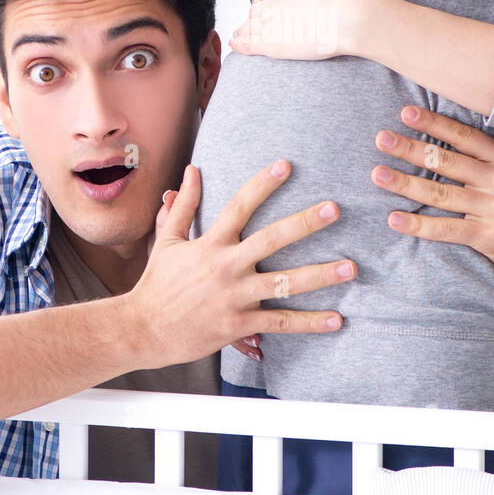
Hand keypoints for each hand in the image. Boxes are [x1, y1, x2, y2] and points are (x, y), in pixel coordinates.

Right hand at [127, 160, 352, 369]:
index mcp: (210, 243)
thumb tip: (192, 171)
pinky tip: (336, 319)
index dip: (263, 183)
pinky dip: (309, 322)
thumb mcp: (168, 241)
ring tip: (351, 267)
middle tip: (335, 209)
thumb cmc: (157, 284)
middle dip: (305, 223)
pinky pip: (280, 321)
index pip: (240, 205)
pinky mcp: (239, 324)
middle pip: (271, 240)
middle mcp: (225, 267)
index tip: (286, 165)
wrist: (143, 329)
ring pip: (284, 283)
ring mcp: (234, 297)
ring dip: (320, 275)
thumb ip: (184, 206)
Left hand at [228, 0, 368, 60]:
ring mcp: (270, 23)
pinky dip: (240, 44)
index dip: (266, 0)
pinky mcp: (271, 44)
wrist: (351, 16)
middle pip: (257, 8)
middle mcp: (272, 0)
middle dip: (256, 15)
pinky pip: (248, 44)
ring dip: (244, 30)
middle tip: (256, 22)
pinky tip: (235, 44)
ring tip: (240, 35)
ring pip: (250, 26)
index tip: (268, 5)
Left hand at [372, 106, 493, 289]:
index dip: (435, 123)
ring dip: (404, 183)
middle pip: (447, 160)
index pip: (466, 137)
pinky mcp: (489, 237)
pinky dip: (417, 225)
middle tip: (380, 138)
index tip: (406, 113)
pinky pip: (446, 229)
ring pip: (440, 193)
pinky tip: (394, 219)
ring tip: (377, 174)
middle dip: (410, 148)